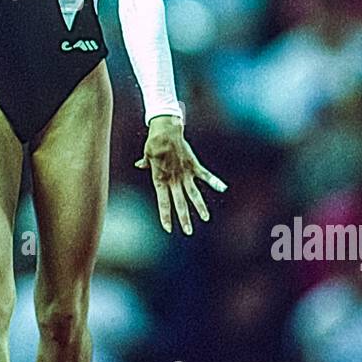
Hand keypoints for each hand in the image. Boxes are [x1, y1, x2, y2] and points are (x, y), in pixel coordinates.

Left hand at [135, 116, 226, 234]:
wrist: (165, 129)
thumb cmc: (154, 142)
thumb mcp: (147, 154)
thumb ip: (145, 163)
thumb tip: (138, 165)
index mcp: (160, 180)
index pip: (163, 202)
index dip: (165, 216)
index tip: (168, 229)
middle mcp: (173, 179)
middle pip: (180, 202)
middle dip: (184, 218)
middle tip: (188, 231)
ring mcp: (184, 173)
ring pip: (193, 194)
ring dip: (200, 206)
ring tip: (206, 218)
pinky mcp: (193, 165)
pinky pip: (205, 175)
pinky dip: (214, 181)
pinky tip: (222, 188)